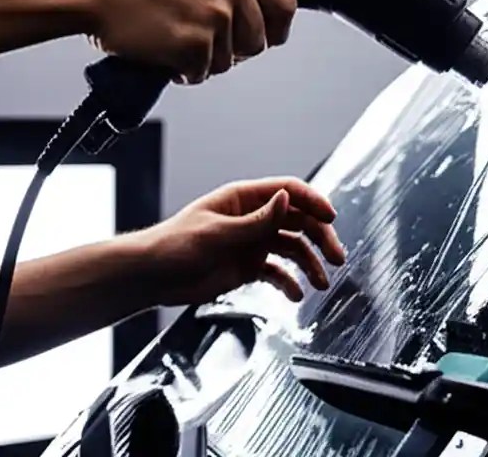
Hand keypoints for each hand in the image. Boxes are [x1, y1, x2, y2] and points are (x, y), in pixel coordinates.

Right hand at [71, 0, 297, 83]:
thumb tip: (255, 3)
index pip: (285, 5)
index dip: (273, 28)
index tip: (262, 36)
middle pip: (258, 41)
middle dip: (233, 50)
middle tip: (201, 41)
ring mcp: (215, 15)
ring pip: (229, 61)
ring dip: (203, 60)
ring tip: (172, 37)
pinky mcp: (194, 43)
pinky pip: (201, 73)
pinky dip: (182, 71)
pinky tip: (162, 50)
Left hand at [129, 177, 346, 306]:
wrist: (150, 277)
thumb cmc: (173, 246)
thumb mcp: (217, 233)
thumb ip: (256, 220)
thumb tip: (286, 198)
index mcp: (244, 199)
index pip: (289, 192)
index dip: (314, 202)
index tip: (331, 219)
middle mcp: (253, 218)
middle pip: (299, 221)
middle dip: (321, 238)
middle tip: (337, 258)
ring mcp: (252, 242)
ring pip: (293, 248)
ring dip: (310, 264)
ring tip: (321, 283)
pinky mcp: (248, 266)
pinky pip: (277, 272)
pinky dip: (289, 282)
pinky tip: (295, 295)